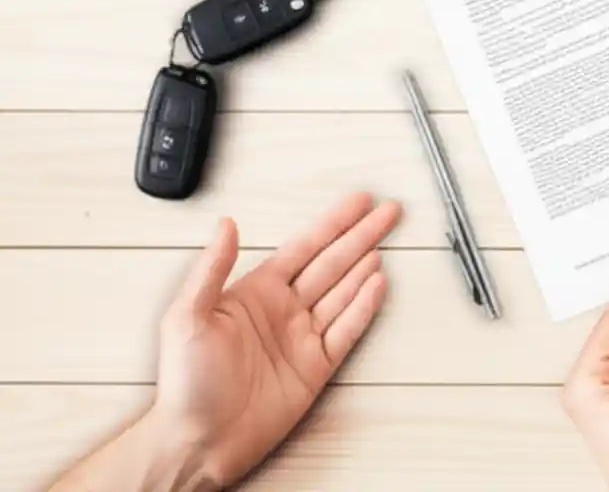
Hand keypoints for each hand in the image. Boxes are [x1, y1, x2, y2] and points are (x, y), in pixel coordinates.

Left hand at [151, 192, 400, 486]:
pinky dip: (365, 307)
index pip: (305, 247)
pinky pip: (347, 330)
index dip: (333, 223)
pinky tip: (378, 285)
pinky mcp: (316, 367)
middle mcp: (284, 310)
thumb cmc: (186, 384)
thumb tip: (226, 226)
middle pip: (333, 263)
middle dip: (361, 235)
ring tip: (385, 242)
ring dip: (365, 266)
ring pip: (344, 292)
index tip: (357, 203)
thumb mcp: (186, 317)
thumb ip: (211, 269)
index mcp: (255, 293)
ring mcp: (303, 338)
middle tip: (387, 213)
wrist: (200, 440)